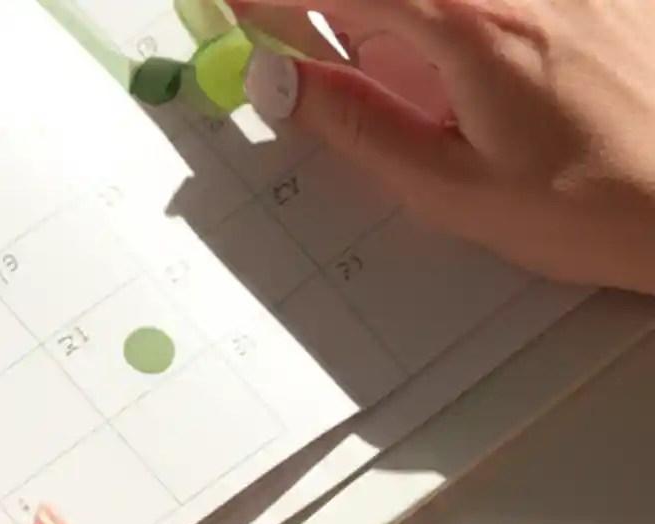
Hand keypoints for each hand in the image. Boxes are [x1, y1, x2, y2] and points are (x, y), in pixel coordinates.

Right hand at [234, 0, 654, 295]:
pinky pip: (483, 2)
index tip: (228, 1)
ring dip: (388, 26)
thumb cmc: (592, 206)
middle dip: (332, 13)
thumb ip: (354, 126)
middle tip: (294, 45)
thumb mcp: (451, 187)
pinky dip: (442, 23)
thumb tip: (278, 83)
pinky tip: (448, 74)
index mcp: (469, 25)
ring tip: (390, 73)